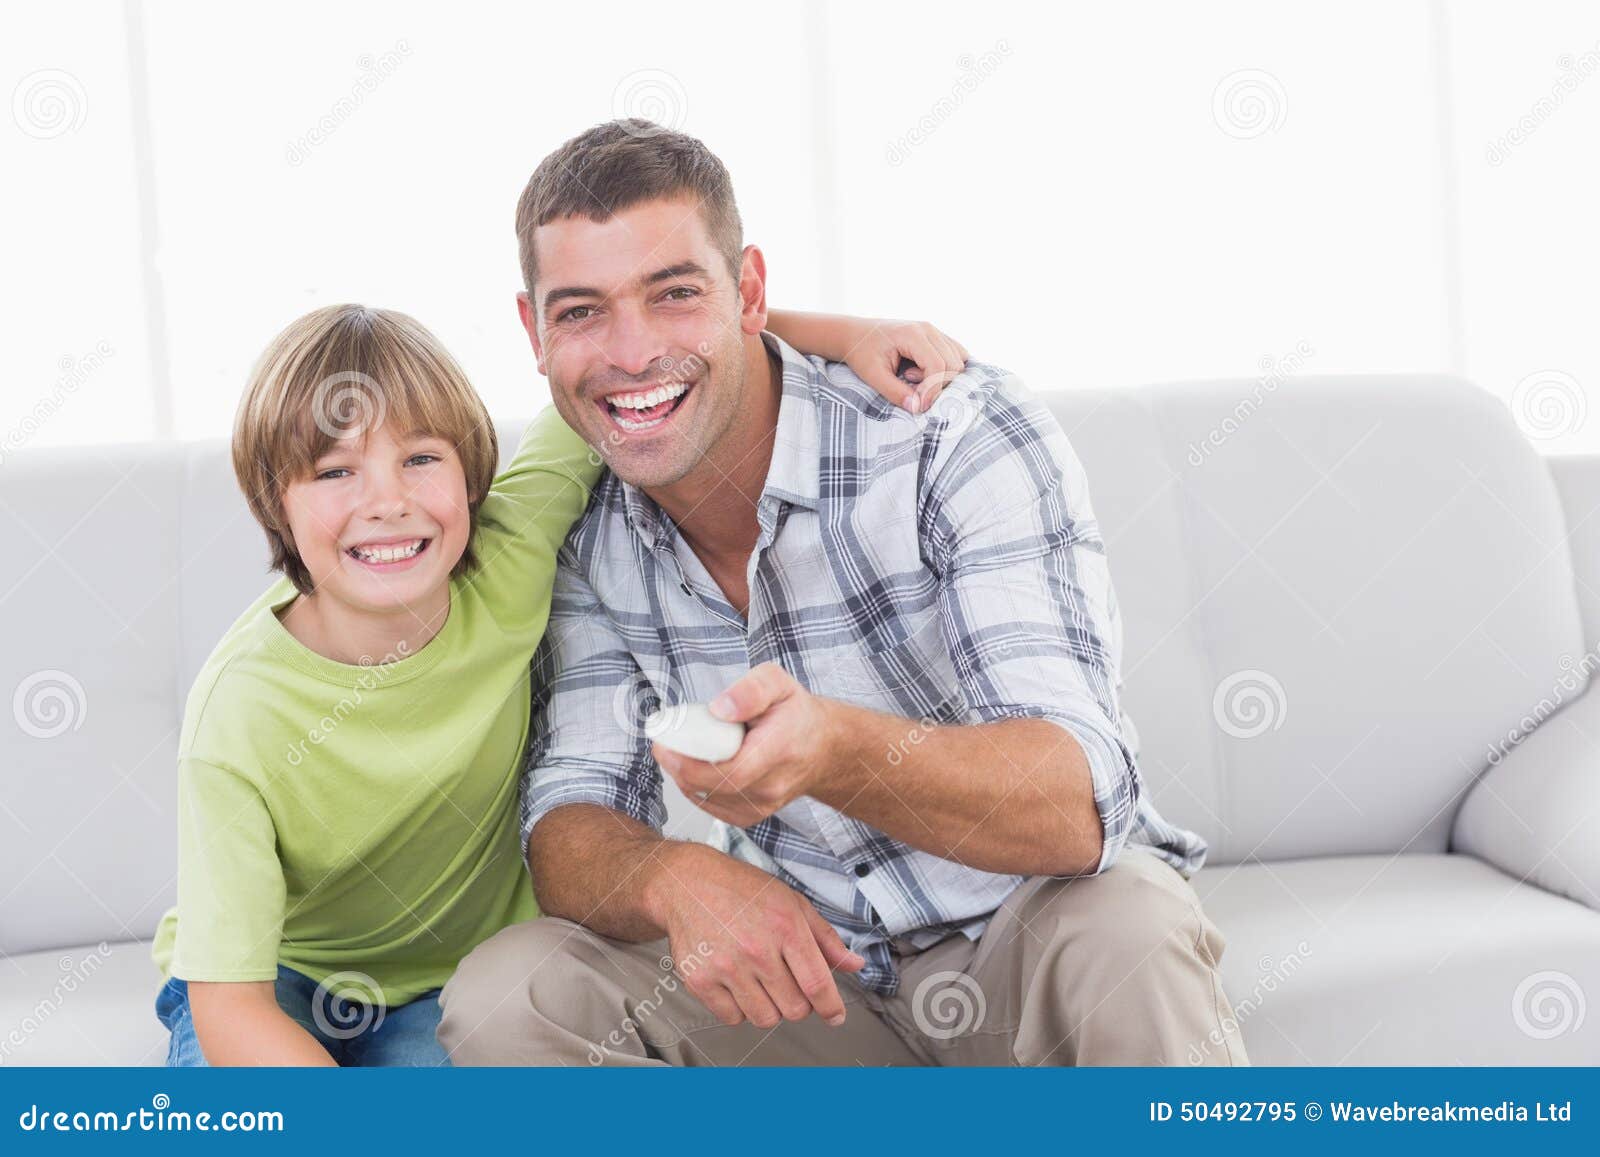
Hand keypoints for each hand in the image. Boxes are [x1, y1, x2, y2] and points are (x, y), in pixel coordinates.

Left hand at [652, 662, 842, 827]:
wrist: (820, 748)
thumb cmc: (795, 714)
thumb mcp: (778, 683)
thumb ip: (751, 690)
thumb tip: (720, 708)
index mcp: (779, 750)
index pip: (729, 772)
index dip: (689, 763)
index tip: (664, 744)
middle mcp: (771, 786)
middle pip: (709, 787)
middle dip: (678, 765)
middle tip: (665, 742)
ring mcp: (760, 807)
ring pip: (703, 797)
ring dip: (684, 774)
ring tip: (688, 747)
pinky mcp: (748, 816)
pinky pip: (708, 804)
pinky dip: (694, 785)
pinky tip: (699, 764)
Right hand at [653, 843, 865, 1027]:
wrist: (687, 884)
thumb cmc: (742, 890)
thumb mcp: (792, 902)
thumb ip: (825, 938)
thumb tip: (855, 965)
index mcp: (785, 927)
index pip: (817, 984)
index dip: (832, 1008)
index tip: (835, 1016)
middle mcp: (756, 949)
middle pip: (794, 1008)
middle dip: (799, 1003)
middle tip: (789, 984)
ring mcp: (726, 967)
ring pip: (765, 1018)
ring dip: (770, 1007)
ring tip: (761, 981)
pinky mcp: (699, 980)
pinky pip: (732, 1018)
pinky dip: (740, 1009)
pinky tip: (737, 984)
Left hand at [839, 319, 969, 413]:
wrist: (854, 334)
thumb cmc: (861, 352)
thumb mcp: (872, 375)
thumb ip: (895, 392)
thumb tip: (918, 408)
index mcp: (913, 334)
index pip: (938, 366)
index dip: (932, 390)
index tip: (919, 406)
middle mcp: (928, 329)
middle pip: (953, 364)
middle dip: (937, 384)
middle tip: (909, 385)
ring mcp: (934, 331)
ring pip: (959, 360)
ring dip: (942, 377)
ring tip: (913, 377)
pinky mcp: (936, 337)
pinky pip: (955, 355)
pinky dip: (946, 370)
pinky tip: (924, 374)